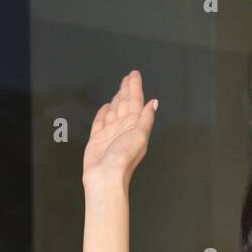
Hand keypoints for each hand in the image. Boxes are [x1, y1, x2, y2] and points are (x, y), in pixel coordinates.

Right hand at [82, 70, 157, 186]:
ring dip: (117, 99)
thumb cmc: (123, 159)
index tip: (135, 74)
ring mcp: (110, 133)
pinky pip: (100, 121)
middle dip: (127, 89)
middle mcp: (123, 128)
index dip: (135, 87)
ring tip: (119, 88)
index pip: (135, 101)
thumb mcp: (139, 135)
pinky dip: (103, 113)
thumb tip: (154, 102)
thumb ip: (146, 118)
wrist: (105, 177)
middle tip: (129, 76)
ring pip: (114, 110)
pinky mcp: (97, 138)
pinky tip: (106, 107)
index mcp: (134, 125)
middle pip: (125, 103)